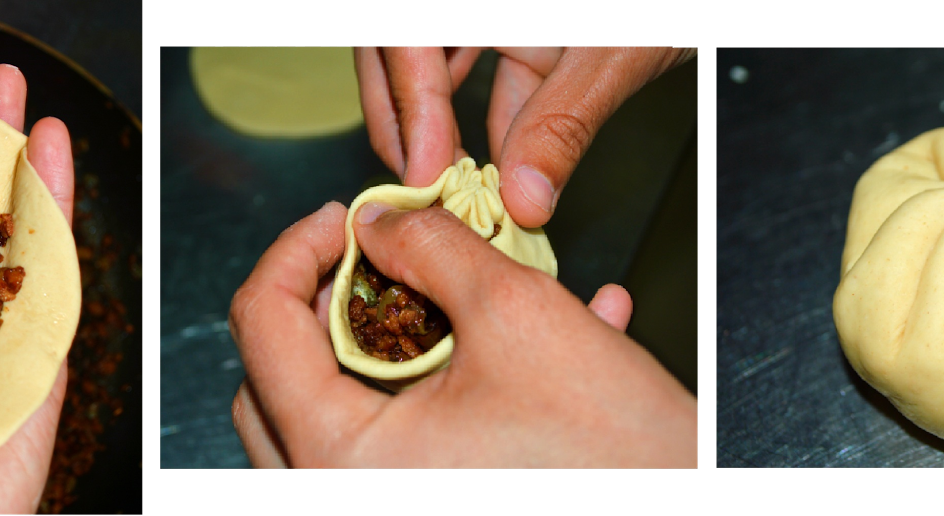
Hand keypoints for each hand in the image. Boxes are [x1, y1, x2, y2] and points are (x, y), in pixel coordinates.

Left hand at [229, 202, 696, 466]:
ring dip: (373, 347)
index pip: (262, 328)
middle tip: (376, 258)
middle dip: (326, 302)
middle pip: (276, 380)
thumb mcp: (516, 313)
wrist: (681, 495)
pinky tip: (502, 349)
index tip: (344, 220)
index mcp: (344, 458)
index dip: (297, 250)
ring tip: (441, 302)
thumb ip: (430, 248)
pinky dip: (421, 392)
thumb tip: (377, 221)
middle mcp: (346, 492)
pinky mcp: (425, 498)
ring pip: (328, 416)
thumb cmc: (613, 450)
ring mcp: (384, 499)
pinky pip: (390, 444)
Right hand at [356, 46, 696, 227]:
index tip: (425, 168)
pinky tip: (498, 179)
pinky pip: (486, 83)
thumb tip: (525, 195)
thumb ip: (566, 121)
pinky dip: (488, 133)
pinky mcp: (520, 38)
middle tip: (424, 192)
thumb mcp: (616, 54)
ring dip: (442, 137)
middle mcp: (477, 4)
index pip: (407, 39)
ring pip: (434, 74)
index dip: (408, 102)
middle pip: (403, 56)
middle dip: (407, 126)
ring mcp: (493, 18)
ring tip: (459, 198)